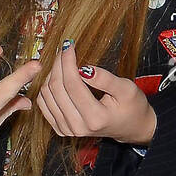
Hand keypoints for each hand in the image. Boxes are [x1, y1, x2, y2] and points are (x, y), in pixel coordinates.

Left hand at [35, 44, 156, 145]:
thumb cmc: (132, 106)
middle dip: (58, 64)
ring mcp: (67, 130)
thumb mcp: (127, 89)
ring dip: (51, 73)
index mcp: (95, 118)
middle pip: (57, 89)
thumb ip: (106, 79)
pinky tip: (57, 75)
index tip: (69, 46)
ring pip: (46, 95)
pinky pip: (44, 104)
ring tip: (62, 61)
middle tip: (64, 49)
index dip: (68, 62)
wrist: (130, 127)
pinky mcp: (60, 129)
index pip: (72, 84)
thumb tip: (84, 68)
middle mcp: (78, 127)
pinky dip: (47, 87)